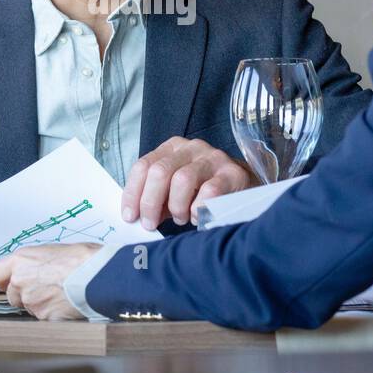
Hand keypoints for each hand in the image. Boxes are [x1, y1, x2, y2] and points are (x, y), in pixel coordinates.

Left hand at [0, 243, 99, 319]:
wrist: (97, 275)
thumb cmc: (83, 258)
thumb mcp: (54, 250)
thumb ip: (37, 263)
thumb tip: (38, 270)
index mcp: (21, 260)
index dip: (6, 281)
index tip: (12, 283)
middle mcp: (20, 281)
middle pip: (13, 296)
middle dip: (25, 296)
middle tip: (46, 290)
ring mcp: (31, 302)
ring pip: (30, 309)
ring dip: (42, 306)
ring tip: (62, 296)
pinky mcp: (44, 318)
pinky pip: (45, 320)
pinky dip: (54, 316)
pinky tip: (67, 306)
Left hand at [121, 136, 252, 229]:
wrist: (243, 186)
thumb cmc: (201, 190)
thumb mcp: (173, 189)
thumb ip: (155, 198)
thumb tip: (134, 216)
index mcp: (172, 148)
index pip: (143, 166)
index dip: (132, 193)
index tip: (129, 217)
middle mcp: (191, 148)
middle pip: (160, 171)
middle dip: (150, 202)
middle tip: (150, 224)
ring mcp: (213, 158)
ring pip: (183, 179)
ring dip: (177, 206)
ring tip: (180, 219)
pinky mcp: (232, 174)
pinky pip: (209, 192)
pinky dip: (198, 209)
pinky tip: (198, 217)